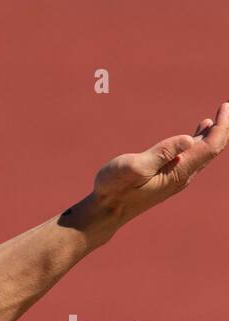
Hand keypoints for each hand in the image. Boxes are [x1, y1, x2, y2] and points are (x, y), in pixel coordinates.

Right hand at [88, 102, 228, 224]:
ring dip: (210, 136)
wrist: (104, 213)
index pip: (210, 146)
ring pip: (201, 155)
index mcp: (178, 171)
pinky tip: (193, 137)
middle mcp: (182, 177)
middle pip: (211, 150)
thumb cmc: (114, 188)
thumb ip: (161, 153)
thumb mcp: (134, 167)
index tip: (224, 107)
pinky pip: (189, 160)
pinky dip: (196, 145)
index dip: (221, 127)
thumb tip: (188, 140)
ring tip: (216, 119)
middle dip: (221, 129)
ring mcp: (174, 180)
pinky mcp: (165, 180)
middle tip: (226, 108)